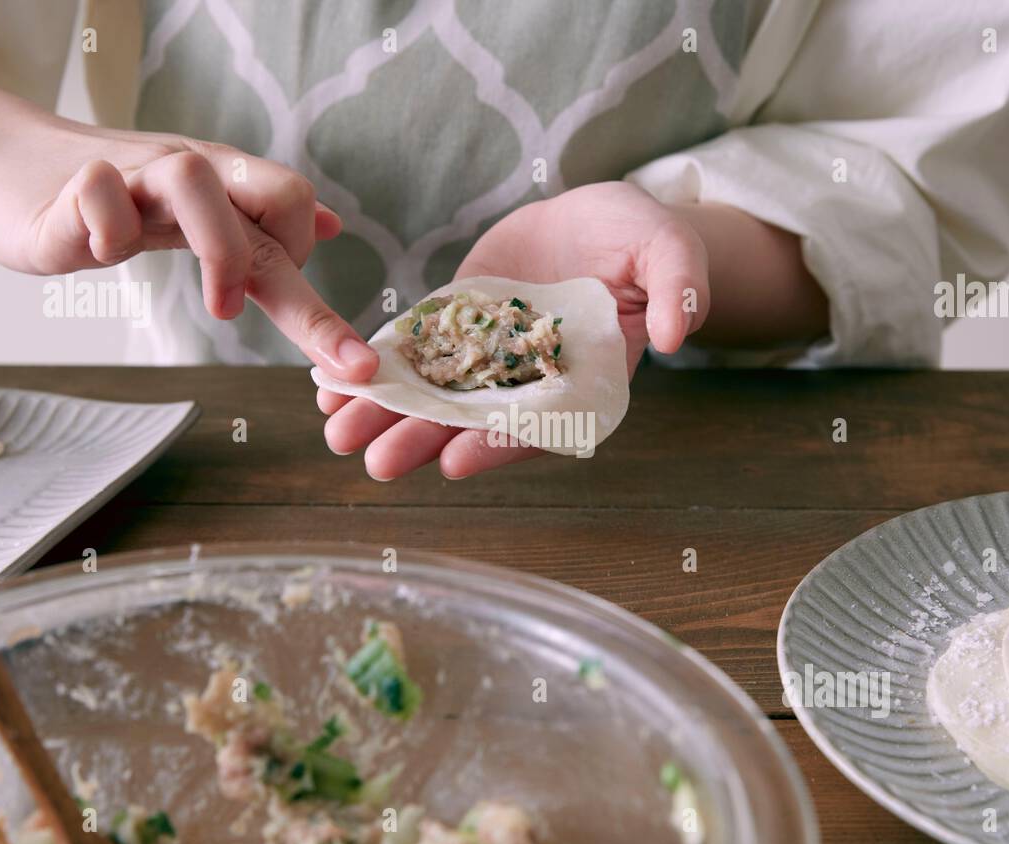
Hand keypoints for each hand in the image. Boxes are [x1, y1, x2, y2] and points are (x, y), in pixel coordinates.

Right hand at [0, 61, 375, 380]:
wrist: (4, 161)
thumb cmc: (111, 199)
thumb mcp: (195, 214)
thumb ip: (259, 227)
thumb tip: (331, 228)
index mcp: (228, 188)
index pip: (299, 226)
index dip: (329, 302)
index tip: (355, 367)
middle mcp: (195, 173)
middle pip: (278, 196)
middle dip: (309, 296)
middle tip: (327, 359)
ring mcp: (135, 174)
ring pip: (195, 180)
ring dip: (219, 250)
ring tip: (219, 306)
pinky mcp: (74, 184)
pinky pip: (101, 195)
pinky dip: (107, 231)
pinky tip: (99, 251)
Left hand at [318, 182, 709, 478]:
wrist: (596, 217)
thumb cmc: (642, 238)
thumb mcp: (670, 251)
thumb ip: (678, 289)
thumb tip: (671, 337)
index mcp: (585, 381)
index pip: (542, 425)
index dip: (500, 443)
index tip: (455, 458)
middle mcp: (530, 382)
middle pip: (473, 420)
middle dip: (423, 439)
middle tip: (373, 461)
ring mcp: (488, 357)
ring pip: (433, 394)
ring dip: (386, 415)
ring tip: (337, 429)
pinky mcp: (456, 327)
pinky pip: (413, 355)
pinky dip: (375, 370)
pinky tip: (330, 384)